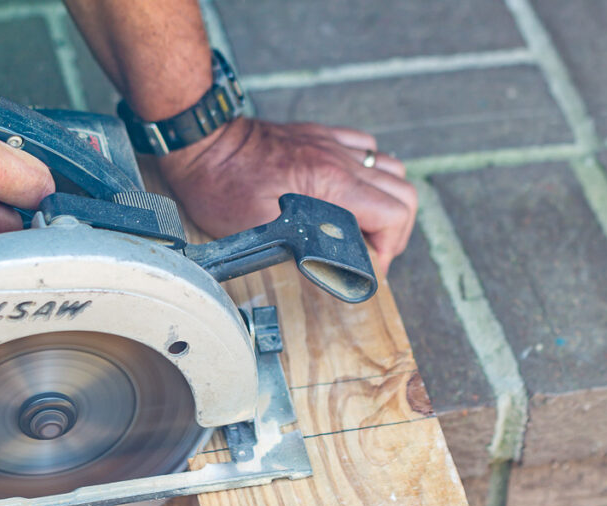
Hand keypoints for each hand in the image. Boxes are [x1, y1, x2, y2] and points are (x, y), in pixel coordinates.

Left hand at [160, 117, 416, 273]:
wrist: (203, 142)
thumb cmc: (223, 187)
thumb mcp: (262, 232)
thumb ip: (306, 247)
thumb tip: (336, 267)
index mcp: (331, 184)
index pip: (392, 214)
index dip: (387, 249)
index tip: (367, 267)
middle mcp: (340, 160)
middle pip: (403, 194)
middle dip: (394, 231)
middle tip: (370, 253)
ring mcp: (333, 144)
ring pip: (392, 169)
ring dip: (387, 202)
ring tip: (365, 226)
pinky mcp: (321, 137)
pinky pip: (366, 148)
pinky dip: (371, 173)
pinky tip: (351, 192)